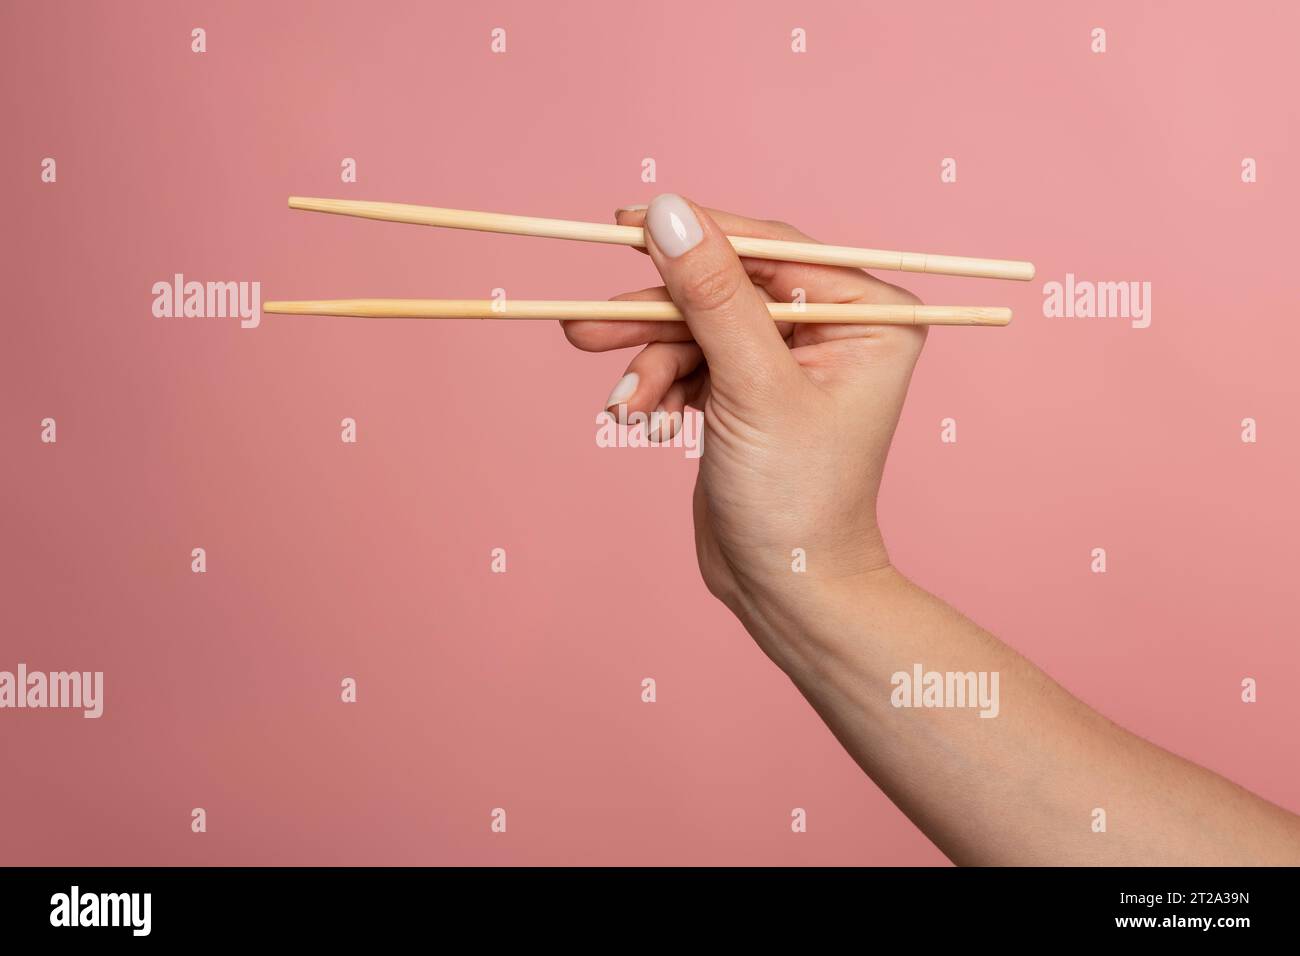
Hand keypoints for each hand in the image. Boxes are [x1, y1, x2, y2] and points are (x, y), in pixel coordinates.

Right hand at [563, 194, 924, 669]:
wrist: (784, 588)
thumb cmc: (796, 499)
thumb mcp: (752, 388)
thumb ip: (711, 296)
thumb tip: (667, 211)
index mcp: (869, 315)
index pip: (772, 250)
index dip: (700, 236)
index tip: (628, 223)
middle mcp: (833, 327)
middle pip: (725, 286)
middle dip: (658, 313)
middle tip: (590, 324)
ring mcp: (785, 358)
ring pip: (697, 325)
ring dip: (650, 358)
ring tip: (621, 399)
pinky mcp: (744, 388)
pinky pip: (689, 360)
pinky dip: (658, 382)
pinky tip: (640, 413)